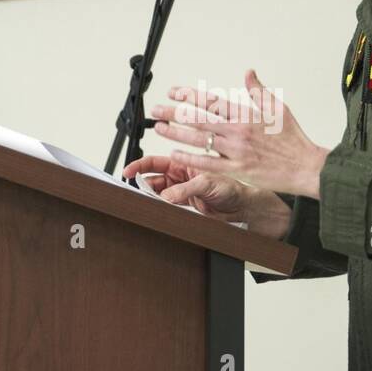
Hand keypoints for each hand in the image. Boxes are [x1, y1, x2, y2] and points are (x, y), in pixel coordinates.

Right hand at [121, 154, 253, 222]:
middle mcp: (181, 176)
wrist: (243, 208)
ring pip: (158, 192)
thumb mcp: (208, 184)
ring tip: (147, 200)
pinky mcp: (184, 204)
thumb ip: (186, 189)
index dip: (140, 165)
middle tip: (135, 190)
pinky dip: (159, 206)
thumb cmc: (233, 189)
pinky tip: (157, 208)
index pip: (156, 162)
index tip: (129, 171)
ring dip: (151, 196)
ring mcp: (181, 190)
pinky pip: (166, 204)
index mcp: (185, 163)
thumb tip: (166, 195)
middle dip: (142, 182)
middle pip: (153, 177)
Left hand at [148, 69, 328, 197]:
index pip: (212, 101)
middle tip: (157, 110)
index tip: (174, 92)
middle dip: (175, 113)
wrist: (306, 167)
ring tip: (160, 128)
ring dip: (177, 133)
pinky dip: (190, 158)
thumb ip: (259, 91)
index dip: (189, 96)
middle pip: (200, 119)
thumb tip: (248, 72)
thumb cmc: (294, 139)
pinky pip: (208, 163)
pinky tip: (176, 154)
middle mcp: (239, 131)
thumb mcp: (279, 107)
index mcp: (247, 114)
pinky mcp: (238, 170)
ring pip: (199, 140)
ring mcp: (237, 151)